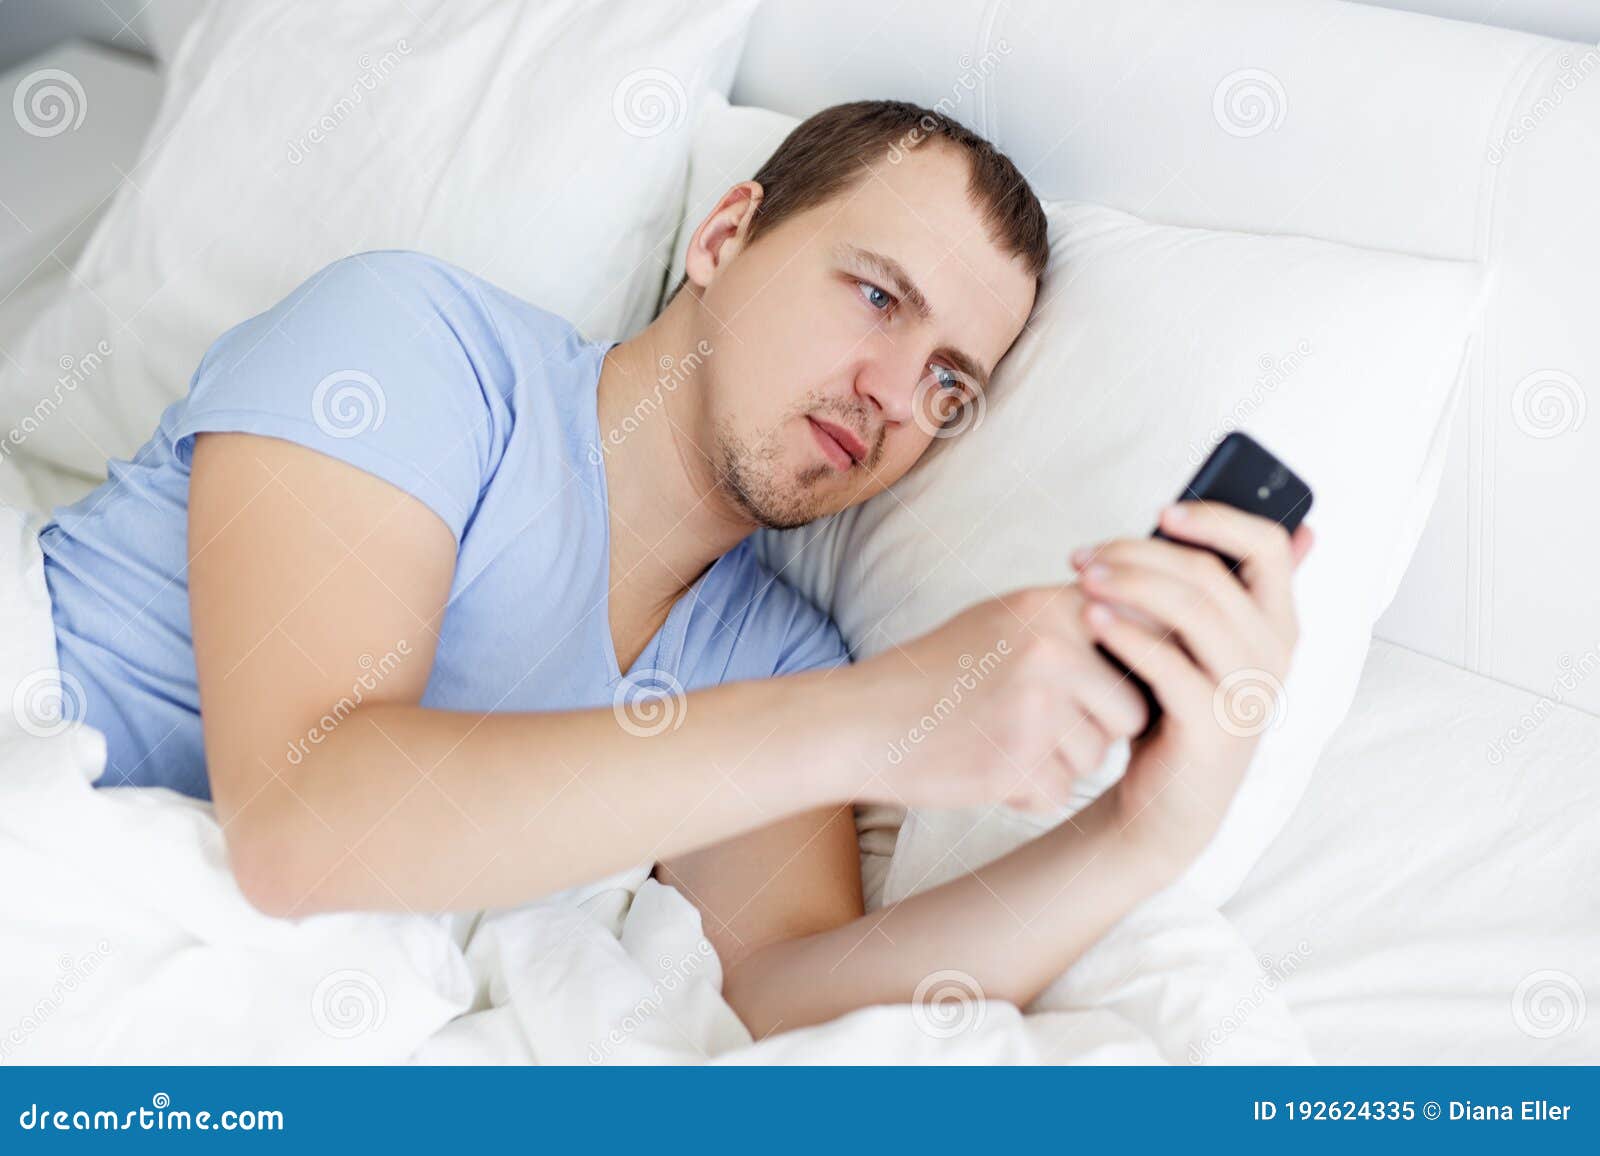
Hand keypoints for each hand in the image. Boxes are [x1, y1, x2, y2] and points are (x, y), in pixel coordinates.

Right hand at [837, 583, 1149, 812]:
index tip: (1110, 693)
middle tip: (1040, 725)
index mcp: (1047, 605)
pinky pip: (1059, 792)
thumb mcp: (1002, 619)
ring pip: (1099, 757)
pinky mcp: (1018, 761)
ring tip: (1001, 740)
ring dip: (1061, 763)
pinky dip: (1028, 792)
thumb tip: (1150, 629)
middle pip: (1132, 710)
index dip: (1135, 676)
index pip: (1141, 640)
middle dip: (1099, 730)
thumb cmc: (934, 673)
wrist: (860, 721)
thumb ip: (1070, 621)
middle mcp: (1049, 649)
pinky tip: (984, 766)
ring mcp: (1035, 705)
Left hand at [1071, 501, 1314, 874]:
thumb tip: (1182, 514)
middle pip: (1213, 575)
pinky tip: (1090, 619)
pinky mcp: (1214, 730)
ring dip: (1130, 585)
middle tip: (1083, 555)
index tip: (1161, 512)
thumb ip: (1193, 590)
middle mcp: (1274, 655)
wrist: (1162, 804)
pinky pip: (1171, 667)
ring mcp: (1248, 694)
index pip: (1269, 547)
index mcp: (1276, 623)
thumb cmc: (1169, 709)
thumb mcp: (1185, 644)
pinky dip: (1127, 635)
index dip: (1218, 518)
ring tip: (1080, 578)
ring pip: (1195, 612)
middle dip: (1140, 554)